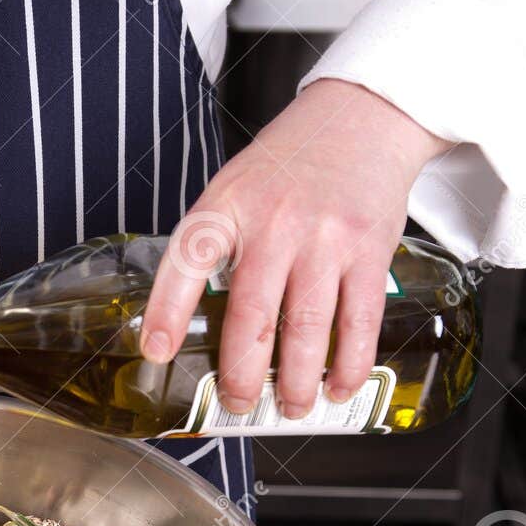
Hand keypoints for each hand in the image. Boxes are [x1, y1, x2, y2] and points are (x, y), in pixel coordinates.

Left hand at [142, 80, 447, 417]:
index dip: (167, 311)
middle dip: (242, 375)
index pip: (187, 261)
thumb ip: (216, 244)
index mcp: (227, 206)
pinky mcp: (369, 250)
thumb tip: (188, 320)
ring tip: (290, 407)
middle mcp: (273, 223)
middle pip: (252, 316)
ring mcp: (324, 238)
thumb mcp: (235, 187)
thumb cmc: (291, 162)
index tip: (156, 352)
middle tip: (237, 405)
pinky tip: (339, 387)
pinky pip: (359, 321)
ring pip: (306, 328)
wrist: (363, 117)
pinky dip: (349, 363)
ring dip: (297, 381)